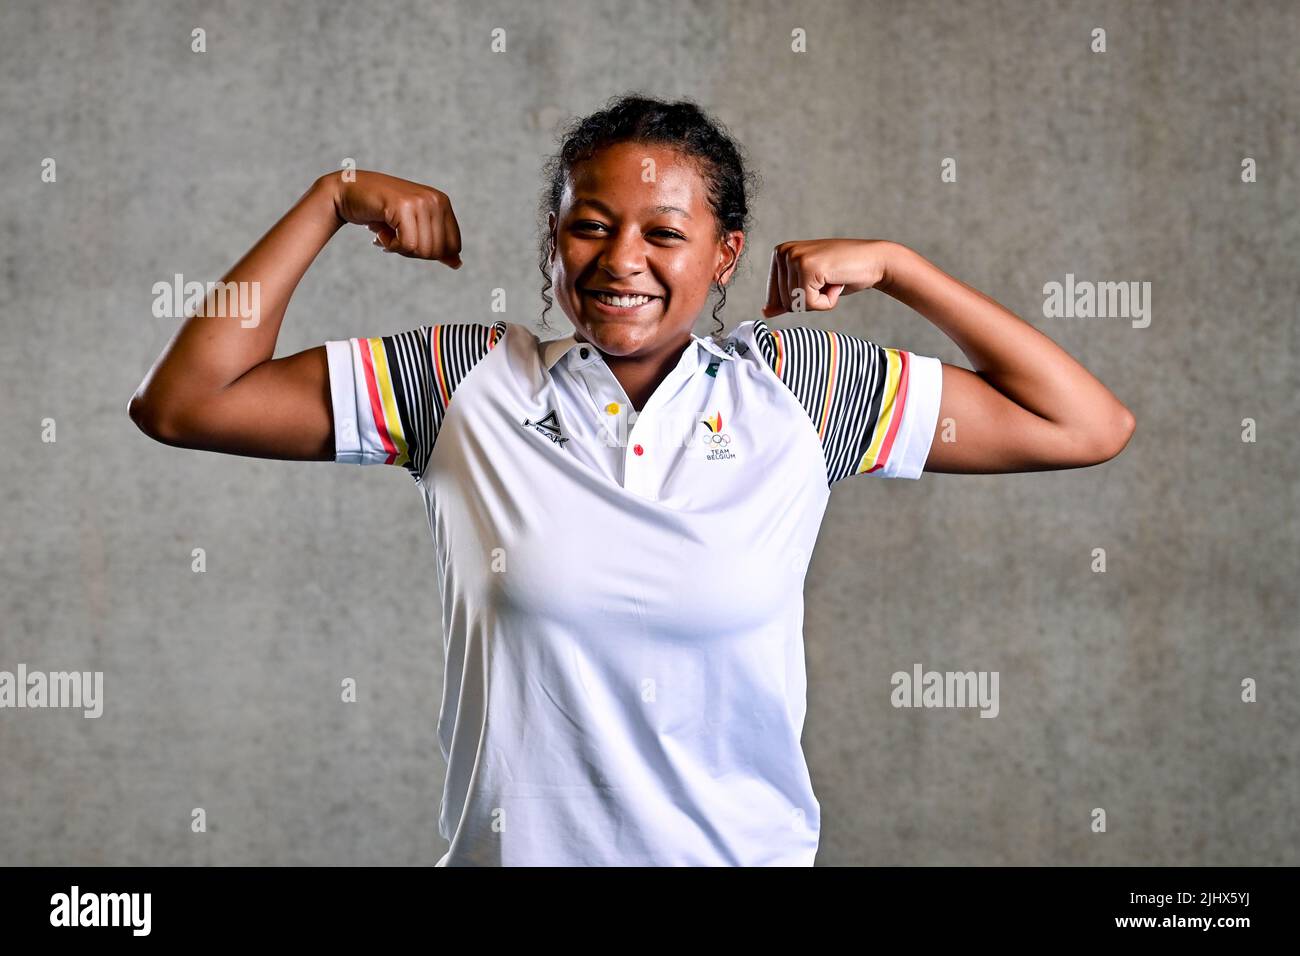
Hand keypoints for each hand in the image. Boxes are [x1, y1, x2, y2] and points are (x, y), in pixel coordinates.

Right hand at [325, 170, 462, 266]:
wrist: (348, 192)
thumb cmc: (380, 211)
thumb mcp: (413, 227)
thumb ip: (436, 244)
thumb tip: (457, 264)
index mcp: (442, 203)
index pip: (453, 245)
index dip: (431, 253)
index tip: (410, 241)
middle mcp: (435, 199)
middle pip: (437, 250)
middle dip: (413, 252)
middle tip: (395, 236)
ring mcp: (421, 201)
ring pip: (422, 249)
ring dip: (399, 248)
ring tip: (387, 231)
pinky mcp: (404, 206)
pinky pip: (407, 245)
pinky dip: (390, 245)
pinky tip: (380, 230)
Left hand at [761, 238, 892, 317]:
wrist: (874, 261)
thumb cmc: (842, 274)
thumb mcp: (810, 285)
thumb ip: (787, 297)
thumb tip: (765, 312)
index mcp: (779, 253)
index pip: (774, 297)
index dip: (800, 299)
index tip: (818, 281)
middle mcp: (783, 252)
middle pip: (784, 302)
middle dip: (810, 300)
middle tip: (828, 280)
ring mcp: (794, 257)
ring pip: (796, 304)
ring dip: (819, 300)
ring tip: (832, 280)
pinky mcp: (807, 267)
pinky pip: (809, 304)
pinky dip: (827, 302)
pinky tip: (836, 282)